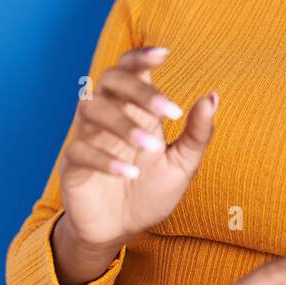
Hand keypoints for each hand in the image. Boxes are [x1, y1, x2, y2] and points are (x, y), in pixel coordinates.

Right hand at [58, 45, 218, 248]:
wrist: (120, 231)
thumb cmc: (151, 192)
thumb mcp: (182, 164)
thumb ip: (197, 133)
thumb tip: (213, 96)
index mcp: (135, 109)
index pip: (131, 69)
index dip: (142, 57)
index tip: (165, 53)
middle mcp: (109, 115)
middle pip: (110, 80)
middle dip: (140, 89)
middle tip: (171, 112)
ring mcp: (87, 137)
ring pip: (93, 110)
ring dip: (124, 125)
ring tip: (152, 146)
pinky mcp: (72, 164)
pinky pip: (80, 150)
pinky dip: (106, 160)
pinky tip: (130, 173)